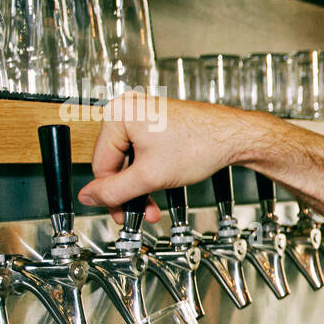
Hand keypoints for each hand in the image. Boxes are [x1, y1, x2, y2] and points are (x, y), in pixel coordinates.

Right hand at [77, 92, 269, 224]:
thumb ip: (115, 191)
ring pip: (130, 161)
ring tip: (153, 205)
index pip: (100, 164)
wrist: (236, 137)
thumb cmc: (202, 145)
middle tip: (140, 214)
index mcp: (118, 114)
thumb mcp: (150, 177)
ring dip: (141, 187)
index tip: (121, 213)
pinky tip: (159, 187)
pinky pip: (143, 153)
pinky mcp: (158, 123)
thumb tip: (87, 197)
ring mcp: (143, 115)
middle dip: (130, 192)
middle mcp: (128, 109)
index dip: (111, 194)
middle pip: (115, 163)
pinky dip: (150, 173)